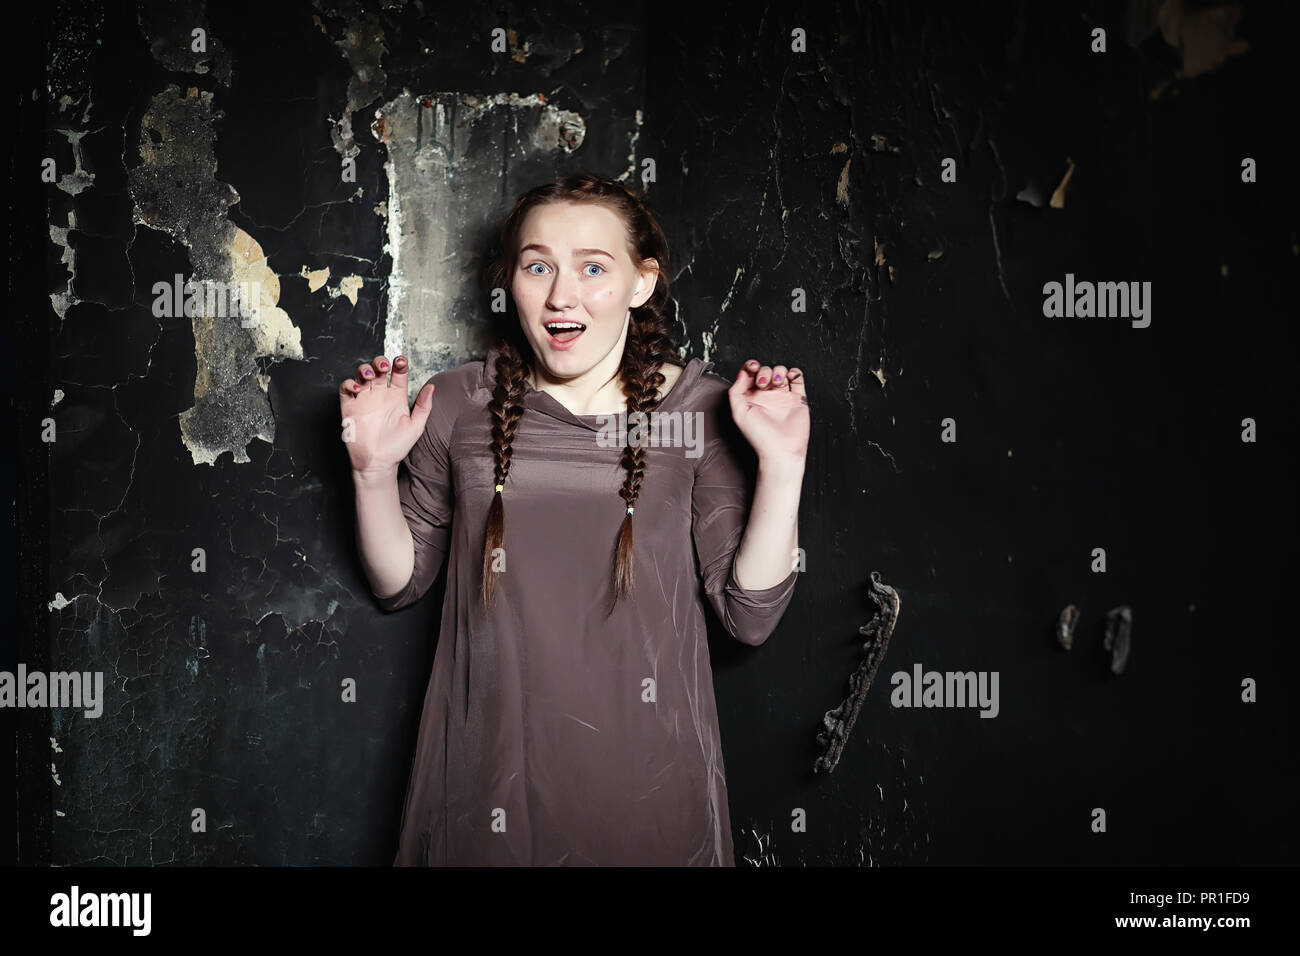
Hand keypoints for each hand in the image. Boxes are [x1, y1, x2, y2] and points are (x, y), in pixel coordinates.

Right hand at [338, 354, 434, 476]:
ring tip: (369, 375)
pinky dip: (349, 383)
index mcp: (396, 397)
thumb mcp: (415, 426)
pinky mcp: (350, 407)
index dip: (399, 364)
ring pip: (361, 374)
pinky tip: (357, 388)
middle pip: (378, 369)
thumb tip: (432, 387)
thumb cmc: (397, 447)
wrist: (378, 463)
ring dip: (364, 369)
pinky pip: (346, 389)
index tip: (401, 361)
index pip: (398, 374)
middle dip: (379, 362)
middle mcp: (380, 395)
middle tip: (383, 366)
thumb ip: (424, 406)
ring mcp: (364, 399)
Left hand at [728, 359, 809, 469]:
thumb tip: (742, 373)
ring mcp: (782, 396)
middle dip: (765, 372)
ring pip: (781, 371)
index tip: (753, 367)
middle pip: (766, 370)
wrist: (781, 451)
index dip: (751, 366)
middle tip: (764, 384)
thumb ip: (736, 391)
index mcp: (751, 398)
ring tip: (777, 383)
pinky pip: (797, 378)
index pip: (750, 374)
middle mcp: (766, 396)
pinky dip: (794, 372)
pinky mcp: (797, 398)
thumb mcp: (739, 413)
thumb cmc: (759, 437)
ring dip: (778, 371)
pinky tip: (789, 378)